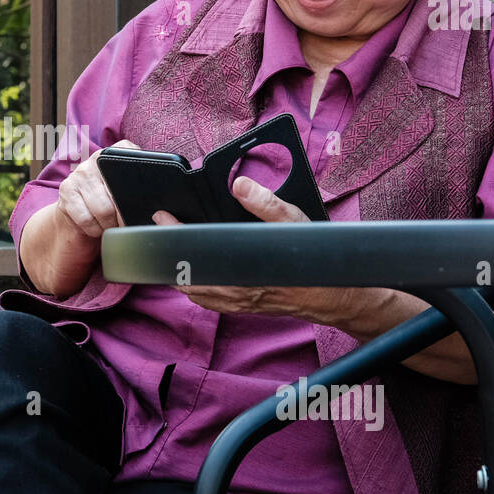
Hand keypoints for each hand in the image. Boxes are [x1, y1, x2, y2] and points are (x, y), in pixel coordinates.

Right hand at [52, 139, 138, 240]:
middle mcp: (97, 158)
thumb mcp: (126, 191)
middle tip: (128, 223)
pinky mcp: (66, 192)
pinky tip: (96, 226)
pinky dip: (95, 229)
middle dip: (126, 216)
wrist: (74, 214)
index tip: (144, 199)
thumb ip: (142, 188)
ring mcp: (80, 174)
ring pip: (103, 210)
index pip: (134, 159)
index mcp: (117, 152)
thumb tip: (166, 205)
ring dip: (110, 225)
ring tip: (112, 225)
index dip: (141, 184)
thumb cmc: (108, 203)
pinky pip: (86, 219)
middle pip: (120, 194)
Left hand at [153, 175, 365, 326]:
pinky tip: (196, 271)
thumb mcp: (293, 223)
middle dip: (170, 255)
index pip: (195, 252)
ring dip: (180, 271)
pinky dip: (195, 285)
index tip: (161, 217)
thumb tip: (239, 185)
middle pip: (185, 277)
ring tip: (174, 248)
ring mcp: (235, 301)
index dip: (175, 233)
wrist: (331, 295)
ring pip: (193, 291)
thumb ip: (266, 203)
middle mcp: (234, 290)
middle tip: (163, 231)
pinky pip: (207, 299)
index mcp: (242, 268)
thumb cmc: (313, 261)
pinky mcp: (239, 307)